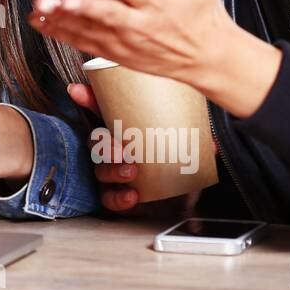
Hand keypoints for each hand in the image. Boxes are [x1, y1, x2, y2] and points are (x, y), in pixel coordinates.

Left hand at [30, 0, 281, 116]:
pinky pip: (83, 43)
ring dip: (63, 20)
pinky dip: (61, 32)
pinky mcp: (115, 53)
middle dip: (85, 8)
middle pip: (110, 16)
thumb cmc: (203, 10)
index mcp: (161, 1)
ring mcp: (126, 42)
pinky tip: (41, 21)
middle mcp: (141, 23)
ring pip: (90, 32)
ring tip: (42, 7)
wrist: (207, 57)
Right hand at [67, 82, 201, 217]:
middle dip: (103, 144)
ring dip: (112, 171)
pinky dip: (118, 198)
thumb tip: (212, 141)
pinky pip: (109, 199)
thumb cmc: (179, 157)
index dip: (87, 98)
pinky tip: (132, 195)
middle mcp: (115, 149)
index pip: (100, 109)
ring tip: (131, 172)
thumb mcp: (191, 139)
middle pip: (95, 143)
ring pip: (100, 170)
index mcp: (125, 128)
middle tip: (121, 149)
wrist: (186, 193)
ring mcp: (114, 172)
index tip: (77, 90)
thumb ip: (200, 135)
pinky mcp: (120, 195)